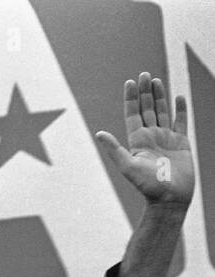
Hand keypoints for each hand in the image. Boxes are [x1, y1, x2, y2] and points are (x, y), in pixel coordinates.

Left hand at [95, 73, 192, 208]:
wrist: (170, 198)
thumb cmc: (148, 185)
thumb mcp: (128, 166)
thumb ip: (114, 149)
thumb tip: (98, 133)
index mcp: (137, 141)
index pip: (133, 114)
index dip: (131, 98)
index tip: (130, 82)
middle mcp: (151, 137)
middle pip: (147, 109)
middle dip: (145, 92)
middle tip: (143, 74)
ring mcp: (166, 138)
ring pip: (162, 112)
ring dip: (159, 96)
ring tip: (156, 80)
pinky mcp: (181, 143)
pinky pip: (181, 122)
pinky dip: (180, 109)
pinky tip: (178, 97)